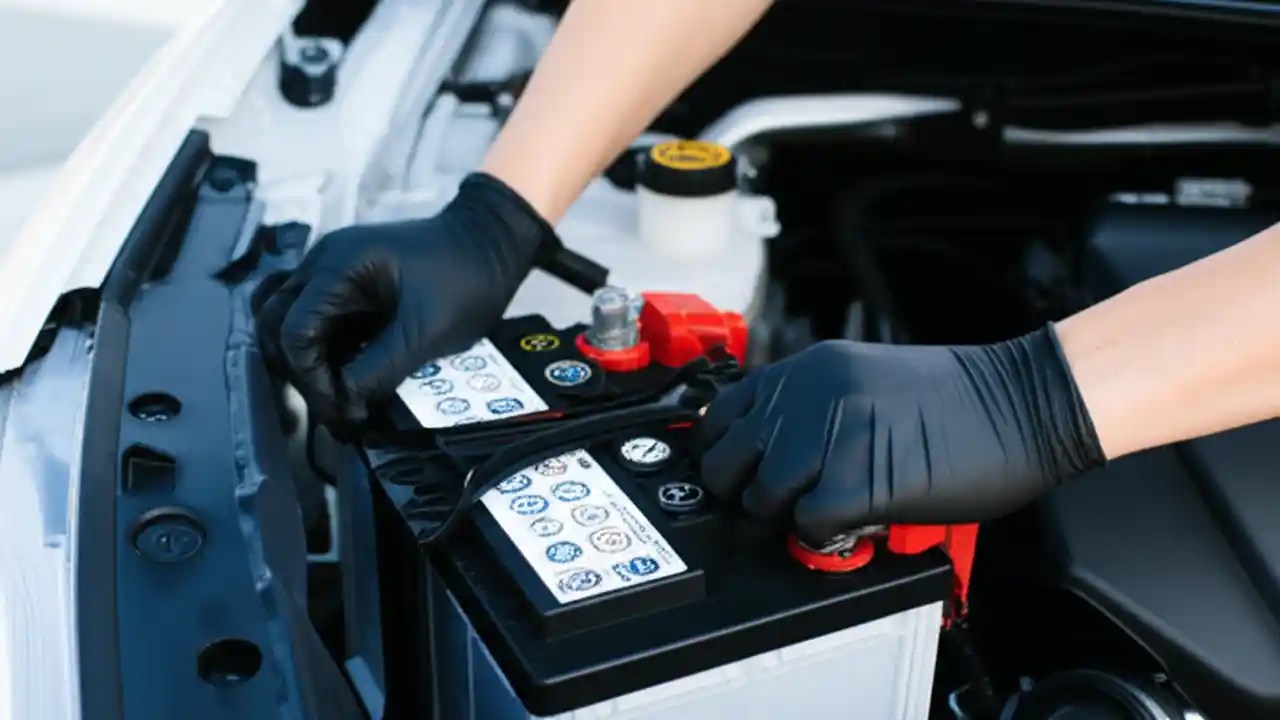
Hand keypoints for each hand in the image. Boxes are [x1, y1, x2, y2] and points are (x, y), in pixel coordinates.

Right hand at [255, 173, 551, 427]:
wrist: (491, 243)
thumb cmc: (466, 278)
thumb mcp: (425, 332)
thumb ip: (379, 370)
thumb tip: (344, 404)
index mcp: (338, 267)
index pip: (292, 331)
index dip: (312, 380)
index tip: (343, 410)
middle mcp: (323, 264)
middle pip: (275, 325)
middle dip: (301, 373)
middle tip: (338, 408)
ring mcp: (331, 272)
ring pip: (287, 323)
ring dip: (306, 363)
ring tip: (339, 396)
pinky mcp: (347, 286)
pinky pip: (314, 319)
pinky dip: (321, 350)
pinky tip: (345, 375)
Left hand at [696, 327, 1104, 545]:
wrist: (1024, 401)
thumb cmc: (954, 400)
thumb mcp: (860, 381)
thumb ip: (808, 407)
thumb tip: (766, 452)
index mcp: (805, 371)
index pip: (719, 418)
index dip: (724, 456)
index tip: (740, 477)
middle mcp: (807, 397)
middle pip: (725, 464)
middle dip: (744, 494)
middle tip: (778, 507)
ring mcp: (831, 437)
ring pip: (759, 498)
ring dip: (784, 519)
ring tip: (819, 516)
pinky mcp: (860, 480)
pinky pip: (806, 525)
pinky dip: (822, 536)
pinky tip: (849, 525)